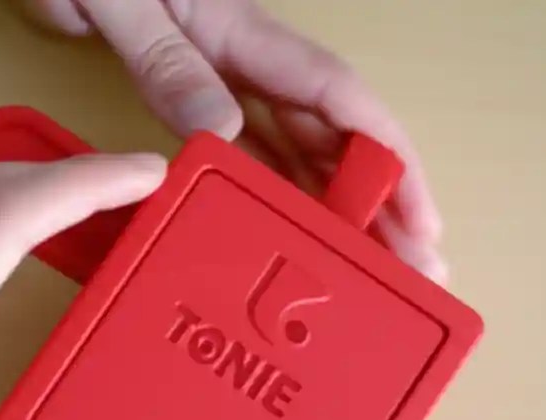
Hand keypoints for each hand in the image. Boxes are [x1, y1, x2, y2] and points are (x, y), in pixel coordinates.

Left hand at [22, 0, 447, 283]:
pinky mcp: (187, 91)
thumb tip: (223, 129)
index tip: (418, 217)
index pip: (340, 98)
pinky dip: (271, 191)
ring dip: (332, 206)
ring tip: (365, 266)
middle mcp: (245, 57)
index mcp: (244, 30)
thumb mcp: (127, 3)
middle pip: (332, 135)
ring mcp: (219, 75)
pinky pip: (245, 150)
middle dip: (378, 200)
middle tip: (411, 267)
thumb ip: (169, 62)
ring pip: (296, 149)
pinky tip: (290, 232)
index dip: (387, 158)